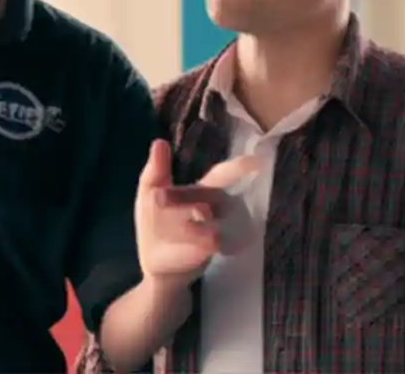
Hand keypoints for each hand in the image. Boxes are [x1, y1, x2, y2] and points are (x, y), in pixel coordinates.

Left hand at [134, 138, 259, 286]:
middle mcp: (214, 207)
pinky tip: (187, 241)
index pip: (221, 175)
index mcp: (200, 191)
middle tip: (156, 199)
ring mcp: (217, 228)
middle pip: (214, 196)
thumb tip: (160, 142)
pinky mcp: (211, 249)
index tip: (257, 162)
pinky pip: (209, 239)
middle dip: (183, 197)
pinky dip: (193, 239)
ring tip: (163, 229)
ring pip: (206, 218)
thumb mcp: (148, 194)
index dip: (239, 168)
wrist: (155, 262)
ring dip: (180, 222)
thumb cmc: (154, 223)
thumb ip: (155, 171)